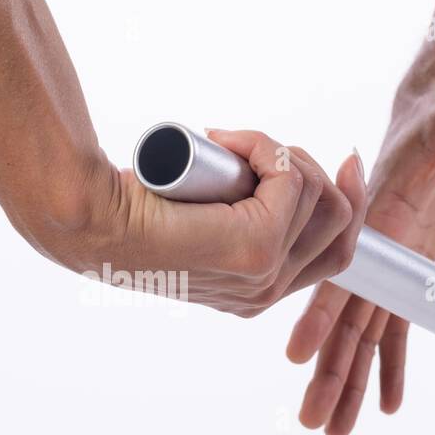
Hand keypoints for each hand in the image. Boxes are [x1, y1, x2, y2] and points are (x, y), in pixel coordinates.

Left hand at [32, 129, 365, 317]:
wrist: (86, 216)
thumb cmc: (125, 212)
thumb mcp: (197, 215)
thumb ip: (233, 211)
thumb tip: (259, 174)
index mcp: (254, 291)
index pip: (333, 251)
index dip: (347, 201)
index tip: (345, 160)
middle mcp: (264, 292)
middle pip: (339, 223)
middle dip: (314, 171)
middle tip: (257, 147)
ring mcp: (264, 275)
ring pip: (320, 196)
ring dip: (279, 154)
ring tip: (225, 145)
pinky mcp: (256, 247)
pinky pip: (290, 177)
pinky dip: (263, 146)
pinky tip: (222, 142)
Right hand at [285, 82, 434, 434]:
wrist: (433, 124)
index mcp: (372, 226)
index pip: (343, 278)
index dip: (320, 316)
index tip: (297, 354)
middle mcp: (371, 258)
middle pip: (345, 327)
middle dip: (328, 375)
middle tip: (310, 422)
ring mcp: (388, 274)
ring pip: (363, 340)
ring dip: (348, 384)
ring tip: (332, 433)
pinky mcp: (409, 281)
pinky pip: (395, 333)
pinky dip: (390, 368)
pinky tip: (385, 407)